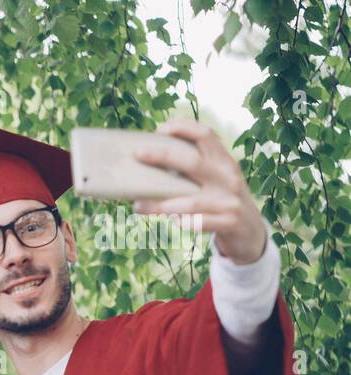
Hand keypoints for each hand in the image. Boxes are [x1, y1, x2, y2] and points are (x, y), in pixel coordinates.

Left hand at [132, 119, 268, 264]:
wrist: (251, 232)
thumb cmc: (222, 201)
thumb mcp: (216, 179)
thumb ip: (194, 168)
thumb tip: (152, 157)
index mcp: (224, 162)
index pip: (206, 135)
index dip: (184, 127)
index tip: (160, 129)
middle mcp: (228, 177)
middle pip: (193, 161)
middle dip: (163, 156)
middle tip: (137, 153)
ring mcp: (230, 201)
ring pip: (190, 201)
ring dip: (161, 204)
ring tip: (138, 206)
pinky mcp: (230, 223)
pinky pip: (200, 223)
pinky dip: (184, 223)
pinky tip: (172, 222)